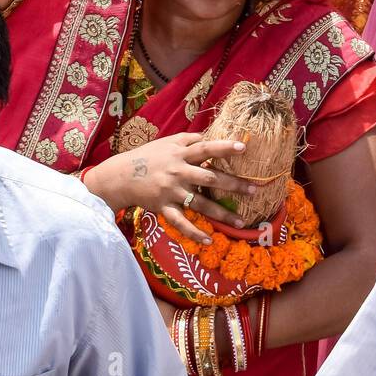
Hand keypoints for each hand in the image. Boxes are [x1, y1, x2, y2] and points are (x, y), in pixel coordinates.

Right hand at [84, 133, 257, 243]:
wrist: (121, 176)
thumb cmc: (148, 156)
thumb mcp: (168, 142)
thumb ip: (191, 139)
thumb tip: (211, 135)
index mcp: (180, 154)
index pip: (206, 148)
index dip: (224, 148)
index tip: (243, 148)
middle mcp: (178, 172)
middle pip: (210, 178)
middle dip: (233, 185)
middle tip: (255, 190)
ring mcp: (172, 192)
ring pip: (200, 205)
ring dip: (222, 214)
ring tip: (242, 222)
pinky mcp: (164, 208)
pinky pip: (181, 223)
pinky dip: (194, 233)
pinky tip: (209, 240)